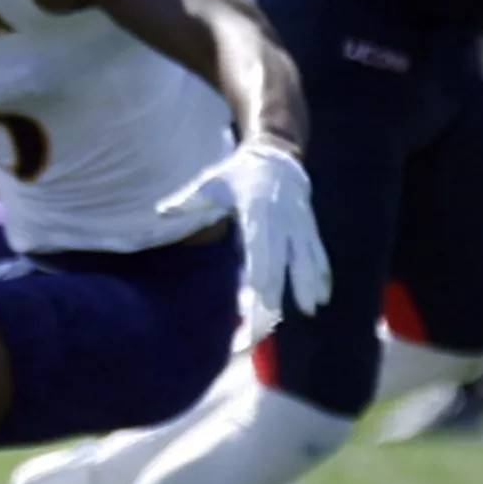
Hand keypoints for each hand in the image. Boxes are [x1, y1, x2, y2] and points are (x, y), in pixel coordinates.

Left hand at [157, 139, 330, 345]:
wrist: (277, 156)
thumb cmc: (237, 174)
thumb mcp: (211, 183)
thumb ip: (188, 200)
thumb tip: (161, 211)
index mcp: (257, 213)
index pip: (260, 250)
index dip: (261, 276)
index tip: (257, 299)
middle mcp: (282, 222)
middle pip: (282, 264)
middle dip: (277, 296)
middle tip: (267, 327)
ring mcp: (299, 226)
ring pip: (306, 261)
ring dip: (307, 286)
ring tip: (308, 310)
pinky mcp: (309, 229)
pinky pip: (317, 254)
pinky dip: (321, 275)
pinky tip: (321, 297)